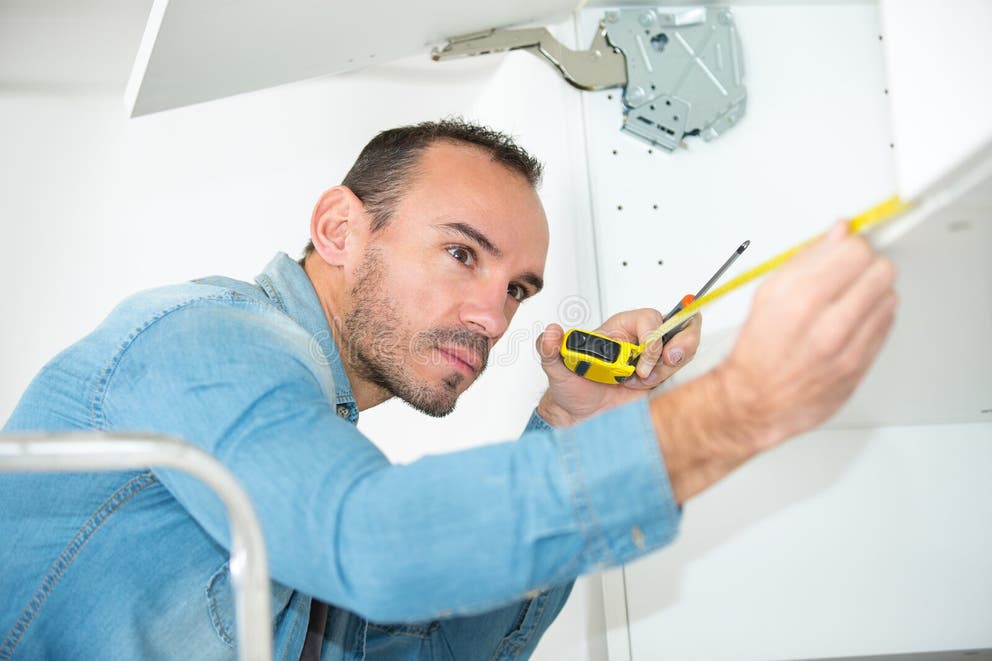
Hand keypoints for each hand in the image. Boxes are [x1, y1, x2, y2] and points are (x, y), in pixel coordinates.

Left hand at [535, 307, 700, 426]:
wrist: (579, 415)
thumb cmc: (571, 386)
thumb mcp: (557, 368)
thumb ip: (550, 350)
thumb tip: (550, 333)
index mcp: (619, 329)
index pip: (648, 319)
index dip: (652, 335)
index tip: (642, 359)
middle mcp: (639, 341)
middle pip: (675, 324)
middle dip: (682, 340)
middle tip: (669, 360)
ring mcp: (653, 359)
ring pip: (683, 348)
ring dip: (672, 364)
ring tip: (646, 380)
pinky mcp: (660, 378)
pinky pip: (680, 370)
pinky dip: (673, 378)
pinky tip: (649, 388)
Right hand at [719, 220, 897, 449]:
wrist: (757, 401)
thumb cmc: (758, 349)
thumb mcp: (768, 294)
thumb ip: (807, 259)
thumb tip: (838, 233)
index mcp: (801, 300)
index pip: (856, 251)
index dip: (851, 245)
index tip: (845, 249)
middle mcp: (829, 326)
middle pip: (882, 271)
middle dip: (867, 266)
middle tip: (851, 273)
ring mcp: (849, 349)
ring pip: (890, 297)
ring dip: (873, 292)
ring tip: (849, 300)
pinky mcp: (862, 366)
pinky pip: (887, 326)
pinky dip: (874, 317)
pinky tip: (852, 321)